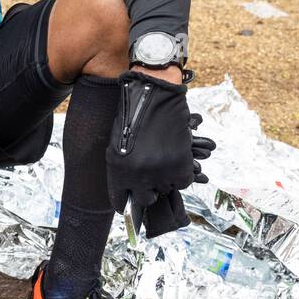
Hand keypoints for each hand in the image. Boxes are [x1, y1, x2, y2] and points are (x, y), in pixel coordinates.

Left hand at [106, 70, 214, 238]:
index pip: (119, 200)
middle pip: (145, 199)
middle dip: (147, 191)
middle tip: (150, 177)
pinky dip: (181, 174)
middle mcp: (137, 175)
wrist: (152, 94)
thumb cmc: (132, 116)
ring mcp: (159, 172)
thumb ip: (121, 170)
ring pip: (166, 189)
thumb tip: (129, 191)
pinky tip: (175, 159)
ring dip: (165, 179)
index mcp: (117, 171)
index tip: (129, 204)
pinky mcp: (180, 165)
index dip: (125, 203)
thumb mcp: (116, 144)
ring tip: (162, 159)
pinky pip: (183, 182)